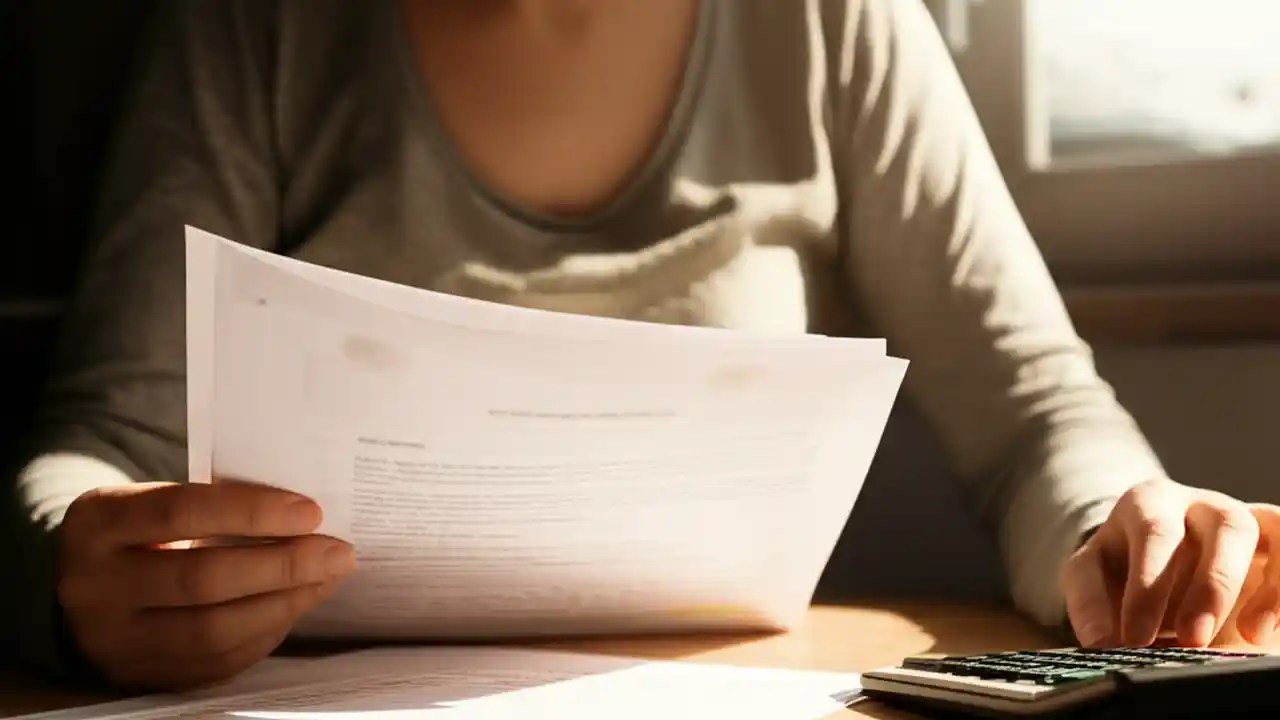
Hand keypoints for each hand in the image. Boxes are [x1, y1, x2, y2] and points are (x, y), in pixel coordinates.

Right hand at [57, 482, 355, 688]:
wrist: (83, 584)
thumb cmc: (143, 529)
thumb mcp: (156, 500)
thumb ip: (215, 504)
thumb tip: (306, 518)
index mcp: (98, 522)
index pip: (182, 512)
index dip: (252, 512)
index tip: (311, 512)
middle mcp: (94, 585)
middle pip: (202, 579)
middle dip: (283, 566)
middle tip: (339, 553)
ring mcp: (112, 639)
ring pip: (212, 630)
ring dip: (284, 604)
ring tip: (326, 580)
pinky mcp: (139, 674)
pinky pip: (216, 662)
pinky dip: (265, 633)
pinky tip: (295, 606)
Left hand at [1062, 479, 1279, 648]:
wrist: (1147, 563)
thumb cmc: (1118, 567)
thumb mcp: (1090, 577)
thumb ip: (1089, 603)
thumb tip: (1100, 641)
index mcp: (1150, 502)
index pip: (1155, 532)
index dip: (1148, 587)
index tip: (1134, 639)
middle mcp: (1202, 503)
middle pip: (1225, 525)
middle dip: (1213, 586)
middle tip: (1192, 638)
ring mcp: (1244, 519)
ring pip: (1272, 527)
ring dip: (1269, 584)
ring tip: (1252, 635)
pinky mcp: (1272, 543)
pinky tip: (1269, 630)